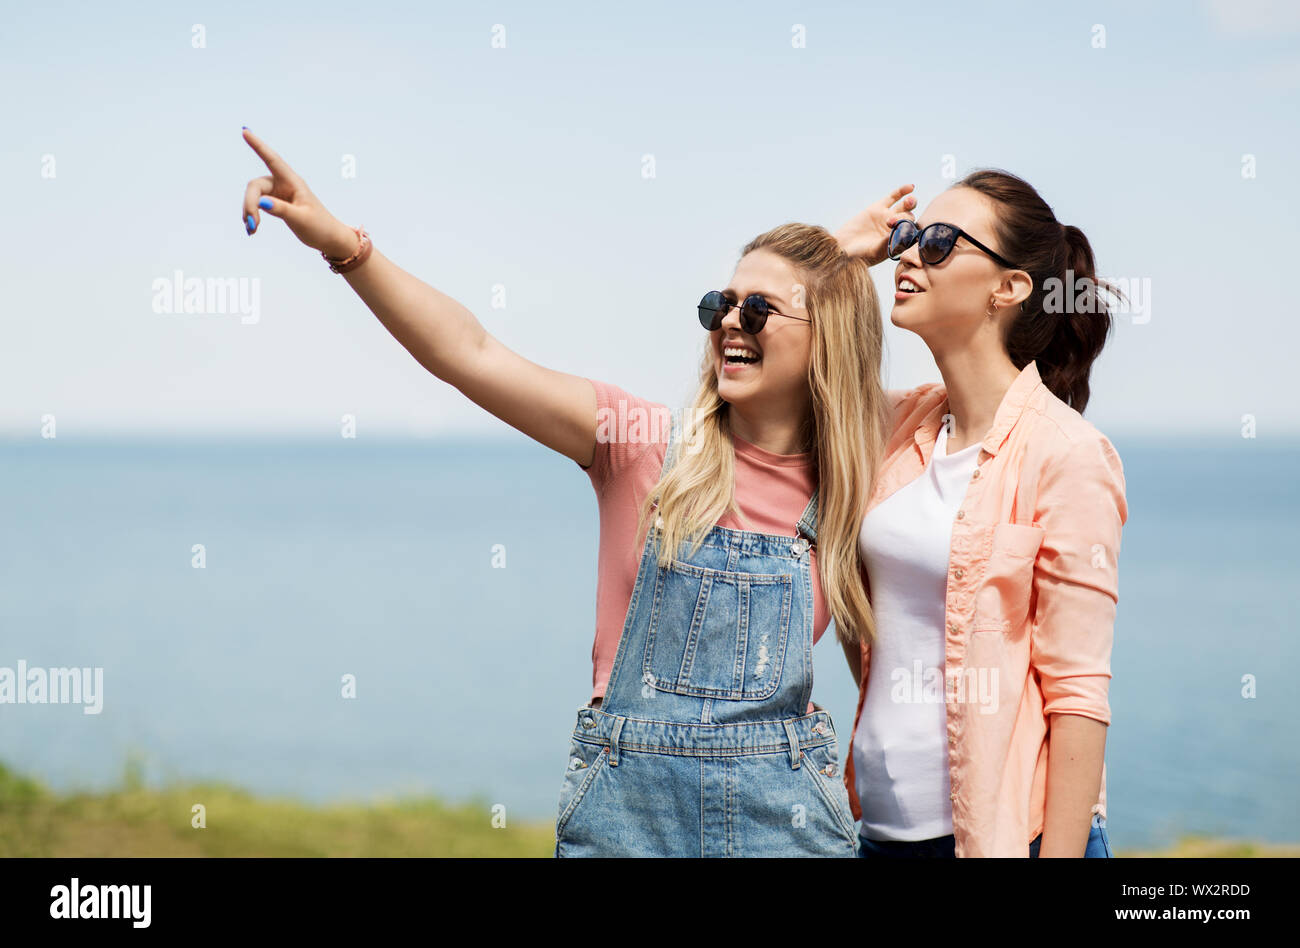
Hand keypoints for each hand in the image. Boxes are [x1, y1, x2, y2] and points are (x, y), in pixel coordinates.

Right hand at [240, 127, 357, 256]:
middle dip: (250, 204)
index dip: (258, 145)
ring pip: (254, 196)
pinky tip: (253, 229)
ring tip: (252, 229)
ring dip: (249, 212)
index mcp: (293, 182)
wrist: (328, 238)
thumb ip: (281, 210)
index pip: (272, 159)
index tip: (245, 131)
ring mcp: (278, 193)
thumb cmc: (319, 226)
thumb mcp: (301, 218)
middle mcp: (283, 184)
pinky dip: (253, 215)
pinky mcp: (276, 202)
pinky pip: (257, 204)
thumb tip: (261, 202)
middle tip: (251, 224)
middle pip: (256, 186)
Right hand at [833, 184, 916, 265]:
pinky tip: (910, 187)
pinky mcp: (878, 208)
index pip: (912, 233)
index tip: (905, 231)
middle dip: (905, 218)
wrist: (841, 247)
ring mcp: (888, 217)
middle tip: (892, 221)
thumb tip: (898, 233)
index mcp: (899, 242)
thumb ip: (887, 243)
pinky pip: (893, 197)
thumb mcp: (874, 252)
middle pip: (909, 219)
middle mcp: (896, 229)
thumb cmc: (858, 255)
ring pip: (904, 207)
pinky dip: (902, 191)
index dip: (912, 230)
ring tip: (910, 201)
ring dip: (910, 203)